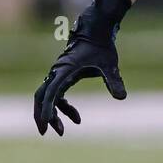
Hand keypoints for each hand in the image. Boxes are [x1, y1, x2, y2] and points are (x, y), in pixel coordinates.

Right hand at [33, 0, 130, 135]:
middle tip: (47, 133)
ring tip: (63, 130)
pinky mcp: (63, 75)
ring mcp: (58, 73)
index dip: (47, 109)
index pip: (50, 93)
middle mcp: (57, 72)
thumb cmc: (102, 46)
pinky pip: (57, 94)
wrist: (96, 29)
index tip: (47, 125)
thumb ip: (113, 81)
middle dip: (42, 115)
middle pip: (41, 96)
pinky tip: (77, 118)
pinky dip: (63, 107)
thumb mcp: (109, 65)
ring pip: (47, 96)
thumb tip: (121, 98)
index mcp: (64, 70)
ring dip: (52, 113)